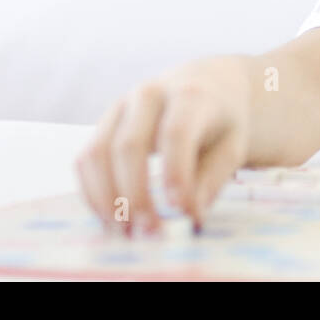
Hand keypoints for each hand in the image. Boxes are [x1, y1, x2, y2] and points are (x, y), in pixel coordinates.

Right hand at [75, 56, 253, 237]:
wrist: (203, 85)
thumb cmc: (221, 122)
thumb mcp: (233, 145)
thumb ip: (214, 177)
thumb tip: (190, 213)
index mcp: (188, 95)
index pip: (175, 134)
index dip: (175, 174)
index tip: (180, 213)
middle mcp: (149, 94)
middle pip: (128, 145)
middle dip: (135, 195)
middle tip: (150, 233)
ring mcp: (120, 107)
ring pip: (98, 153)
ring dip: (107, 199)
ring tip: (126, 234)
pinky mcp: (103, 124)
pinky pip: (85, 160)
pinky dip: (93, 194)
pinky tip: (111, 219)